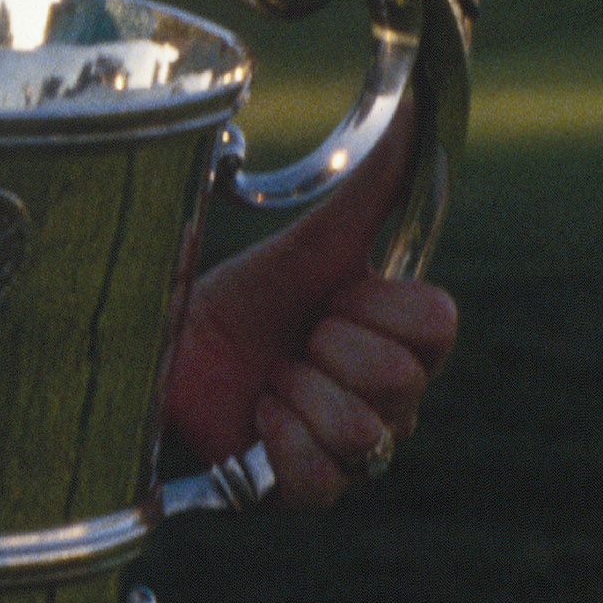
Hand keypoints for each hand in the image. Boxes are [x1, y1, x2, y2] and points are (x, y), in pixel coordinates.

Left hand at [163, 106, 458, 510]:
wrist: (165, 357)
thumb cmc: (240, 306)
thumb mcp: (304, 246)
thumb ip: (370, 187)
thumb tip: (417, 109)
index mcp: (402, 340)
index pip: (438, 322)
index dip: (374, 307)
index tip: (328, 300)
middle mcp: (395, 401)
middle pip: (401, 378)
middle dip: (326, 350)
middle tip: (290, 343)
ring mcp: (358, 453)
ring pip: (365, 432)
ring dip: (298, 396)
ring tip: (268, 382)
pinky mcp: (311, 493)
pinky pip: (324, 479)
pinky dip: (279, 445)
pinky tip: (256, 424)